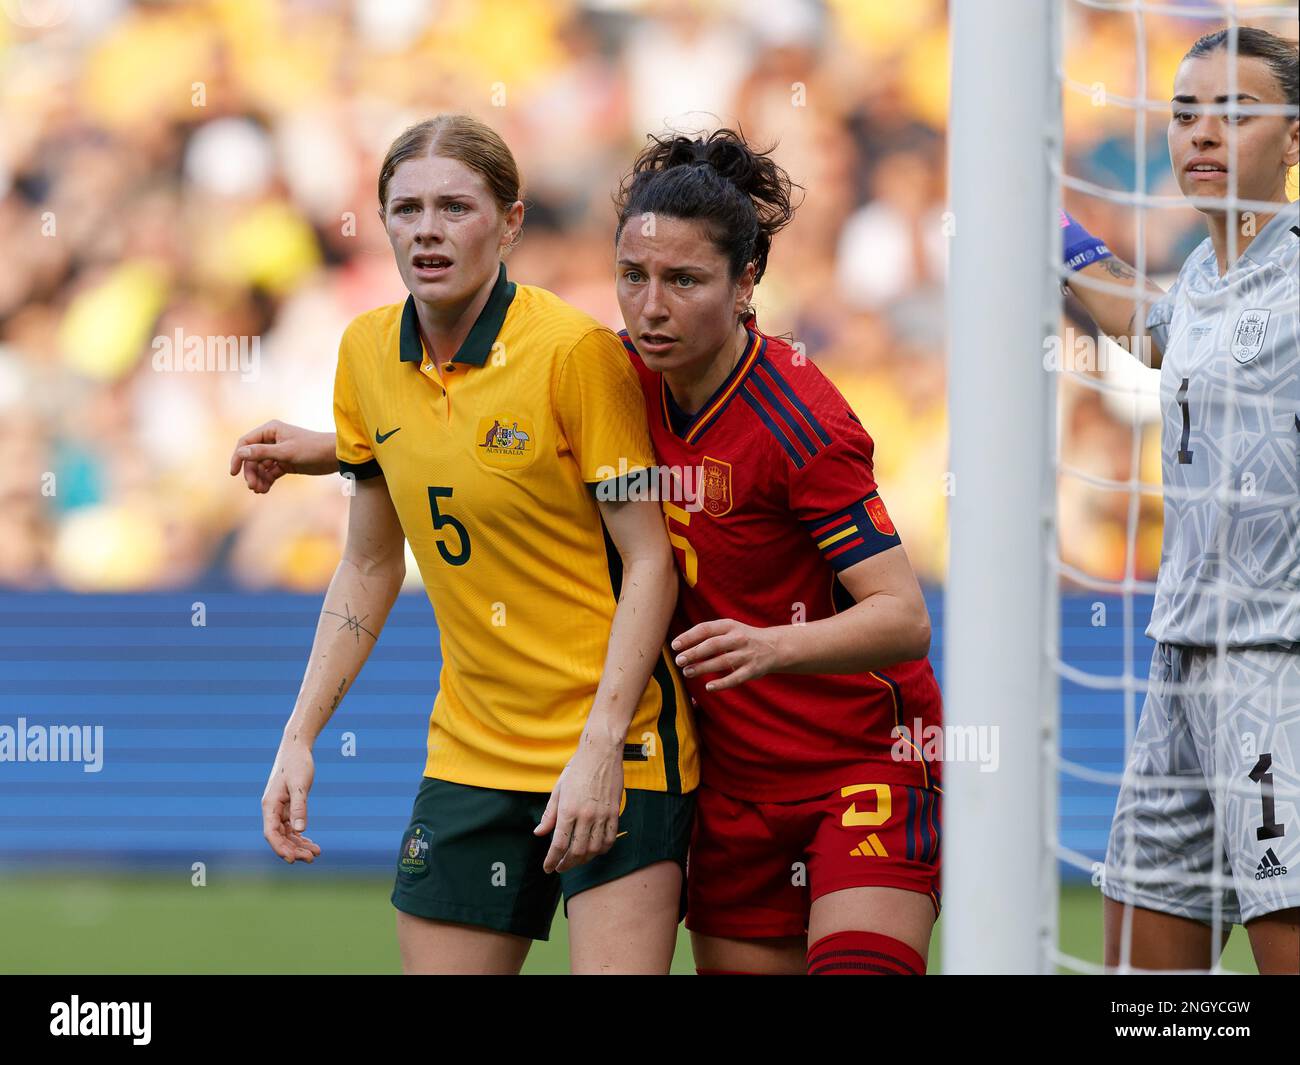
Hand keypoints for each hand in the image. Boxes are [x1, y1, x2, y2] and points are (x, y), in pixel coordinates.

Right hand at [229, 420, 336, 493]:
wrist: (334, 456)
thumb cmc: (311, 448)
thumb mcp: (285, 452)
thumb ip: (262, 452)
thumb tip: (240, 453)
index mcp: (270, 430)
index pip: (245, 443)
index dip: (237, 457)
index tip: (234, 473)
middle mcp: (272, 439)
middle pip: (252, 457)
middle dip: (251, 472)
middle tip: (253, 487)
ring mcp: (278, 451)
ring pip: (261, 466)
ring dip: (258, 478)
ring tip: (260, 490)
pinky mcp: (285, 462)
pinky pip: (270, 472)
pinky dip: (266, 480)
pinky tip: (265, 489)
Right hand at [261, 738, 321, 863]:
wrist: (297, 748)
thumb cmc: (297, 763)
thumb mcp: (300, 785)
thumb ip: (299, 807)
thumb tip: (300, 830)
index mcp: (270, 805)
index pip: (271, 833)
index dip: (280, 847)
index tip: (291, 859)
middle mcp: (272, 809)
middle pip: (279, 837)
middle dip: (293, 850)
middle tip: (312, 858)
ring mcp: (279, 809)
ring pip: (287, 834)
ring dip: (299, 845)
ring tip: (316, 854)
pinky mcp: (288, 806)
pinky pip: (292, 827)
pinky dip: (301, 836)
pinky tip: (312, 844)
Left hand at [534, 738, 622, 873]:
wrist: (600, 752)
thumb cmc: (577, 768)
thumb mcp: (558, 789)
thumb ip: (549, 814)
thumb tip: (539, 833)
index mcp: (568, 809)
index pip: (558, 844)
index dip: (552, 860)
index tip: (548, 868)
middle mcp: (585, 815)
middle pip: (576, 851)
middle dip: (567, 864)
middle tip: (561, 867)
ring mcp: (602, 815)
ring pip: (594, 849)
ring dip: (584, 859)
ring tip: (576, 860)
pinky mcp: (614, 812)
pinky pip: (610, 839)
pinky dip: (602, 849)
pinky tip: (595, 850)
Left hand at [671, 618, 783, 691]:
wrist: (774, 646)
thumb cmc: (742, 638)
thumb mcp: (729, 629)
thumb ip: (709, 634)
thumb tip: (681, 645)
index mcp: (729, 625)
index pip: (705, 629)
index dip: (689, 637)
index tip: (674, 645)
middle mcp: (738, 638)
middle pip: (712, 645)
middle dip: (694, 653)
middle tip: (678, 661)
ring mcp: (746, 655)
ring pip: (722, 662)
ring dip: (703, 668)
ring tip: (687, 672)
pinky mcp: (752, 670)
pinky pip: (735, 678)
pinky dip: (722, 683)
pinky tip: (709, 687)